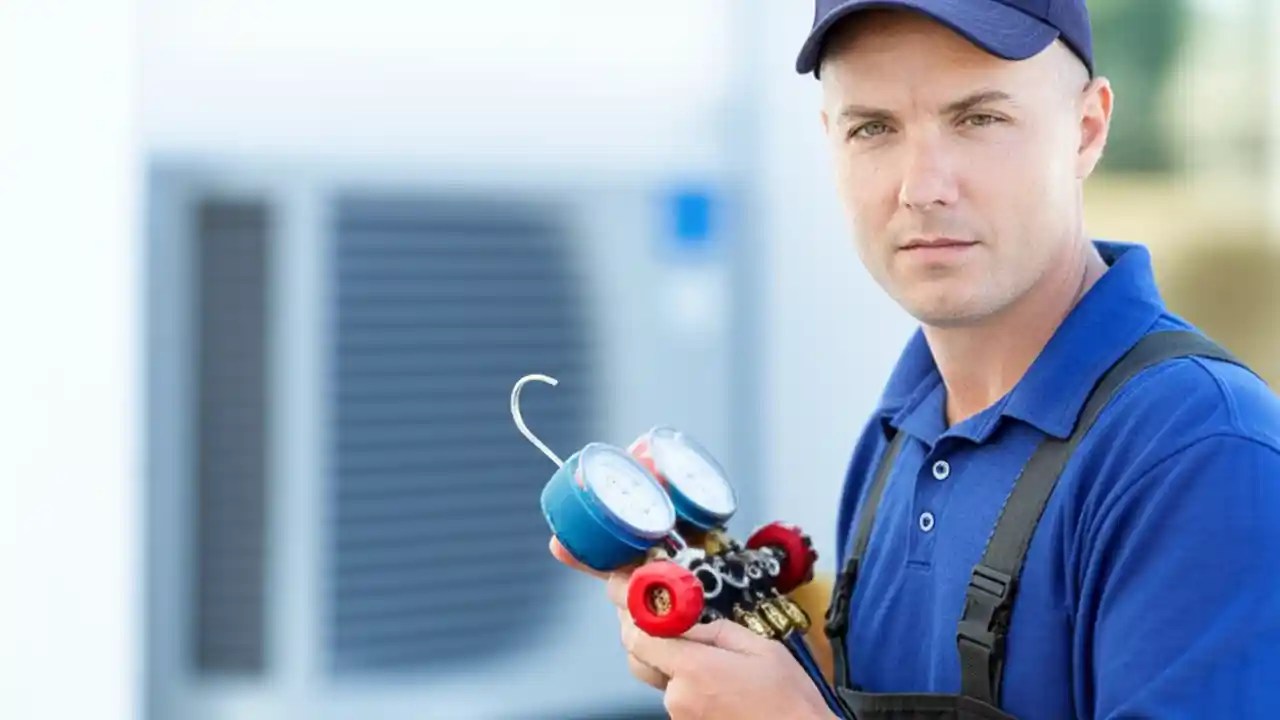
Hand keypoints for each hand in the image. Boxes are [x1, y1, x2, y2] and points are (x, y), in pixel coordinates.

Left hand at [550, 537, 836, 719]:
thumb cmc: (789, 701)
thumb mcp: (760, 648)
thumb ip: (715, 630)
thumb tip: (687, 620)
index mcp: (695, 670)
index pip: (640, 638)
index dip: (633, 615)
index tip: (634, 598)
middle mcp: (679, 697)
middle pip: (642, 660)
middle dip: (650, 637)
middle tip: (665, 619)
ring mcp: (681, 717)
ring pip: (664, 680)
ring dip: (675, 664)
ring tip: (710, 657)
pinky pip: (680, 699)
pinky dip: (690, 686)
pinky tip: (718, 682)